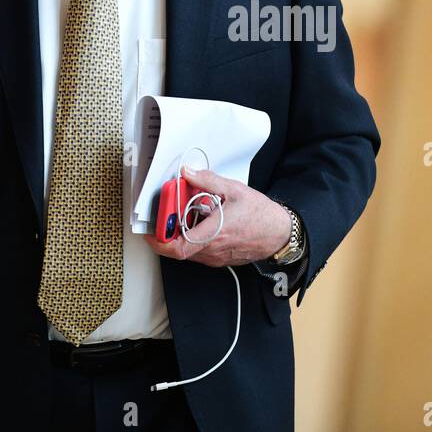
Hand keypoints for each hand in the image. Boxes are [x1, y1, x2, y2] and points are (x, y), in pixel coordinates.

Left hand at [144, 166, 290, 266]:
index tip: (151, 230)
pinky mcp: (220, 258)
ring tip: (189, 214)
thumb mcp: (234, 190)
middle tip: (169, 213)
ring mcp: (216, 257)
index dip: (159, 241)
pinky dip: (194, 237)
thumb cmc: (261, 215)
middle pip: (178, 247)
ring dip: (182, 233)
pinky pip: (199, 251)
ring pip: (188, 249)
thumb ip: (208, 181)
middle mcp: (212, 251)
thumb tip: (188, 172)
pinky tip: (203, 221)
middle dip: (169, 230)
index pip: (178, 247)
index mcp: (214, 234)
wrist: (280, 233)